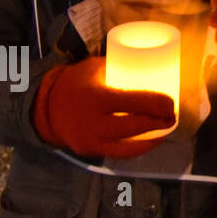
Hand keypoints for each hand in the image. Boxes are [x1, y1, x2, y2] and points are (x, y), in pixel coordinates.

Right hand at [34, 57, 174, 158]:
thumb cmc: (76, 82)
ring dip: (152, 139)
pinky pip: (119, 154)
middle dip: (160, 122)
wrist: (44, 106)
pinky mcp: (89, 151)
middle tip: (172, 115)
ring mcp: (91, 140)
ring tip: (166, 129)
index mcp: (97, 97)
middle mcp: (94, 122)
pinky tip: (149, 141)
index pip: (137, 102)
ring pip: (130, 147)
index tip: (171, 102)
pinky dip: (137, 149)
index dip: (160, 104)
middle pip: (136, 126)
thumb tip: (153, 63)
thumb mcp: (96, 67)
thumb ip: (120, 67)